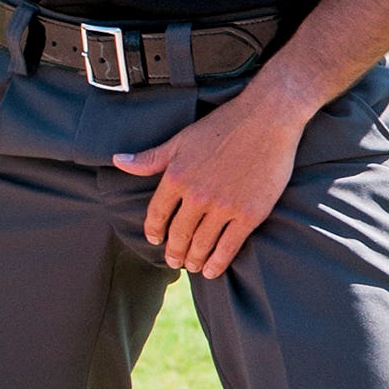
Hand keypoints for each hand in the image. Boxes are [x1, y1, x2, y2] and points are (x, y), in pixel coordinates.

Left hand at [113, 86, 314, 277]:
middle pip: (179, 234)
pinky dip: (219, 262)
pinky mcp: (249, 214)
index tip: (156, 241)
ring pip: (202, 244)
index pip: (157, 214)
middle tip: (174, 261)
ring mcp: (224, 206)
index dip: (154, 231)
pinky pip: (229, 246)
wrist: (269, 118)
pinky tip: (213, 270)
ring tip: (193, 266)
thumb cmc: (224, 124)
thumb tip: (119, 161)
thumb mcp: (182, 139)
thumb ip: (151, 158)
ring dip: (195, 260)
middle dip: (174, 251)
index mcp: (176, 177)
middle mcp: (196, 195)